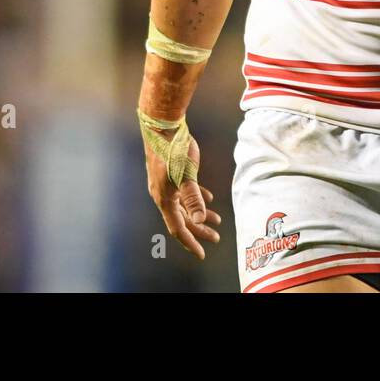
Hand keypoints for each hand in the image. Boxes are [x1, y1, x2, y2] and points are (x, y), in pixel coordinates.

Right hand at [144, 129, 222, 259]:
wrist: (162, 126)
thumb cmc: (175, 150)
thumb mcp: (187, 175)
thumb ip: (193, 198)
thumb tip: (198, 221)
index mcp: (165, 199)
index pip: (178, 228)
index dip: (190, 242)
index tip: (202, 254)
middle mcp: (163, 194)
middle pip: (182, 219)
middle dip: (199, 230)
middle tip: (216, 238)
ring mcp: (165, 184)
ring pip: (184, 206)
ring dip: (199, 214)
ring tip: (217, 220)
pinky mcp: (171, 173)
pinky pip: (184, 192)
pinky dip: (197, 197)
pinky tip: (209, 197)